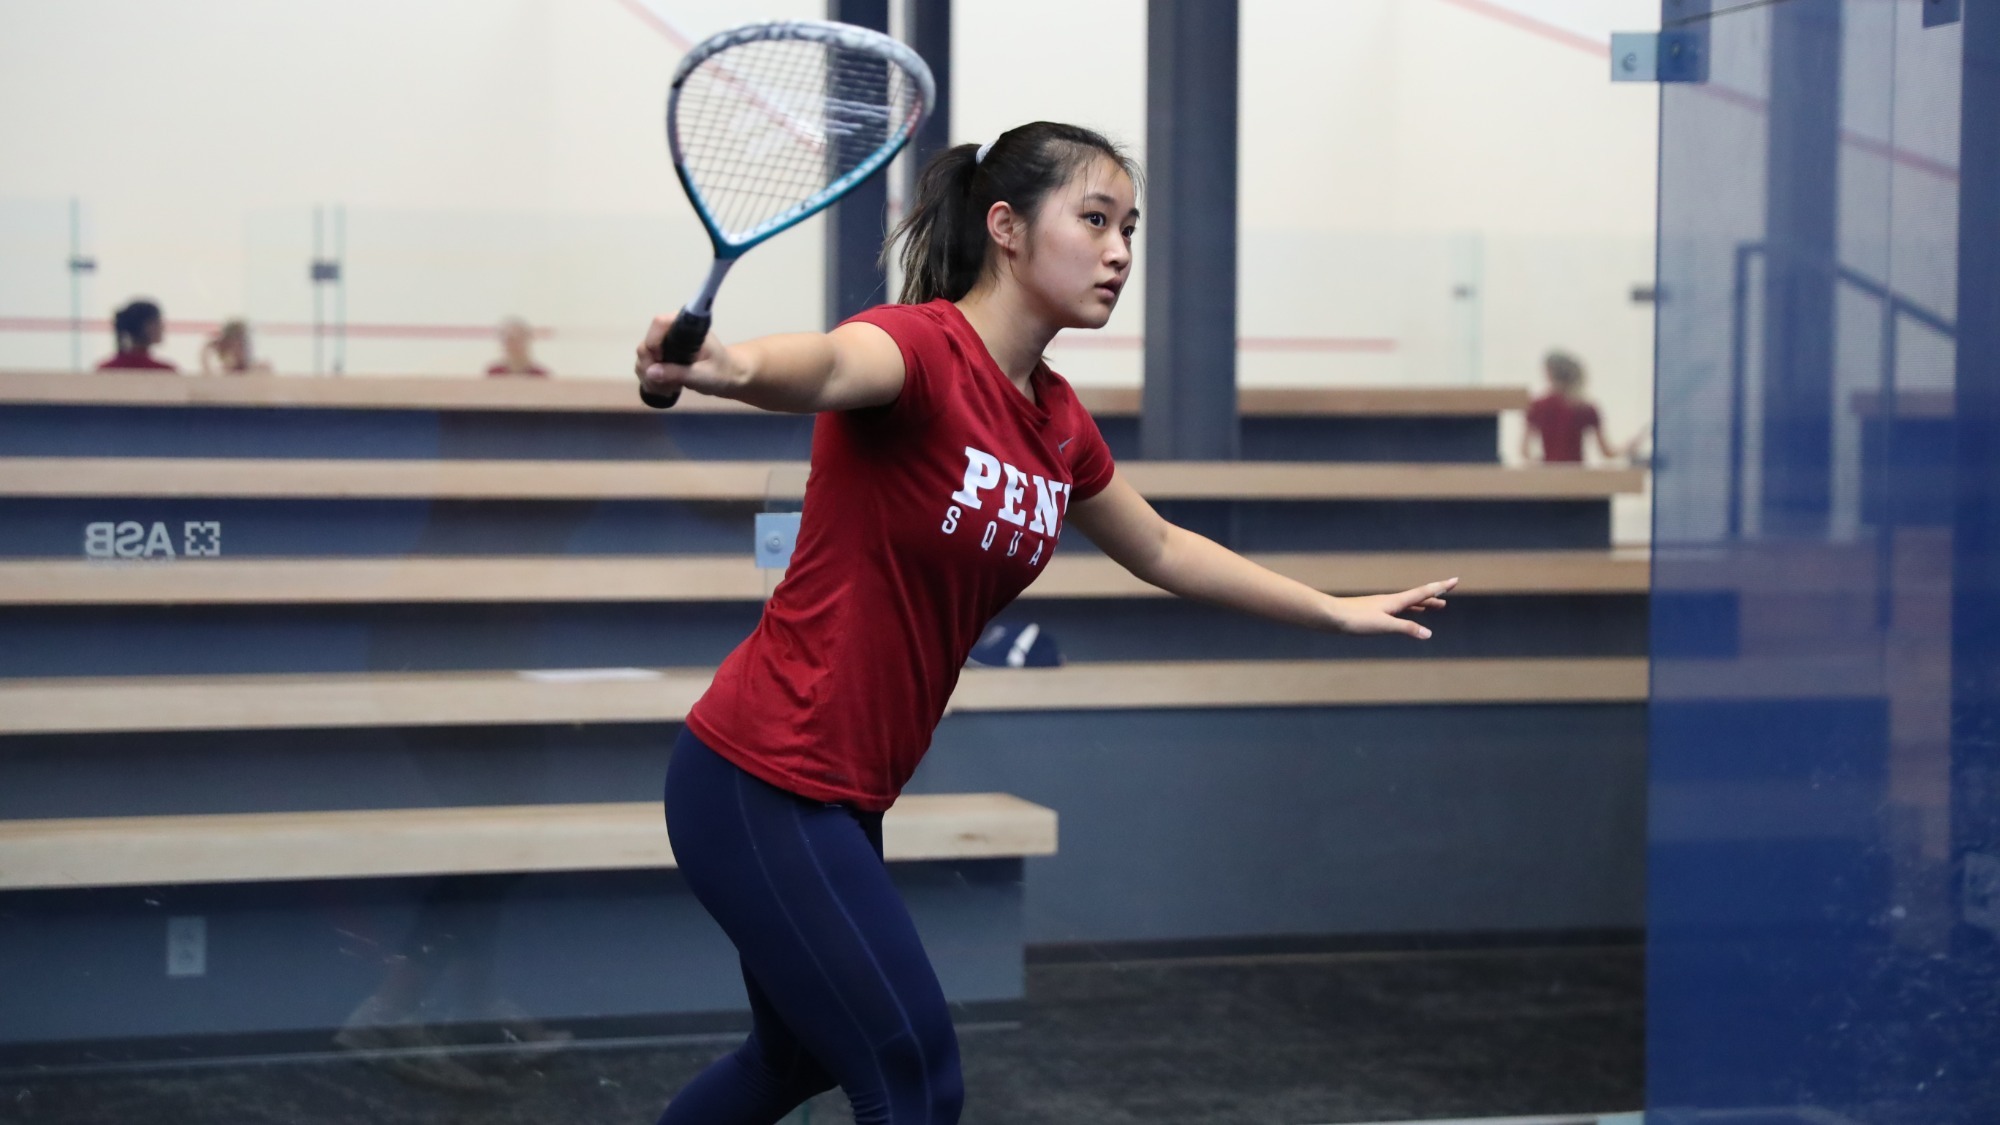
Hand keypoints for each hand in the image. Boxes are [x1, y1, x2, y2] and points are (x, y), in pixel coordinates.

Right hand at [634, 314, 741, 399]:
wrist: (729, 377)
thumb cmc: (722, 371)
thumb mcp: (702, 375)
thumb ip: (678, 372)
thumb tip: (650, 372)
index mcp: (685, 326)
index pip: (659, 323)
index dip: (654, 342)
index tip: (662, 361)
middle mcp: (672, 332)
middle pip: (646, 345)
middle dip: (651, 369)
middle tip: (666, 385)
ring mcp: (665, 346)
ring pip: (643, 359)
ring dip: (650, 379)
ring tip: (669, 389)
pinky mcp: (662, 358)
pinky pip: (646, 369)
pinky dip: (651, 382)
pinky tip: (666, 390)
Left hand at [1332, 578, 1457, 638]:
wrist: (1331, 616)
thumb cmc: (1356, 620)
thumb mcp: (1384, 625)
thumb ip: (1406, 628)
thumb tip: (1428, 634)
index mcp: (1396, 601)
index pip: (1424, 592)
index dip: (1441, 587)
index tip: (1456, 579)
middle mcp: (1391, 601)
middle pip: (1418, 596)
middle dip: (1435, 594)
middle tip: (1450, 592)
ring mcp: (1382, 606)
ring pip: (1409, 603)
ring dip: (1423, 604)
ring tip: (1434, 606)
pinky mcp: (1373, 612)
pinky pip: (1397, 611)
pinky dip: (1408, 612)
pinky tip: (1405, 616)